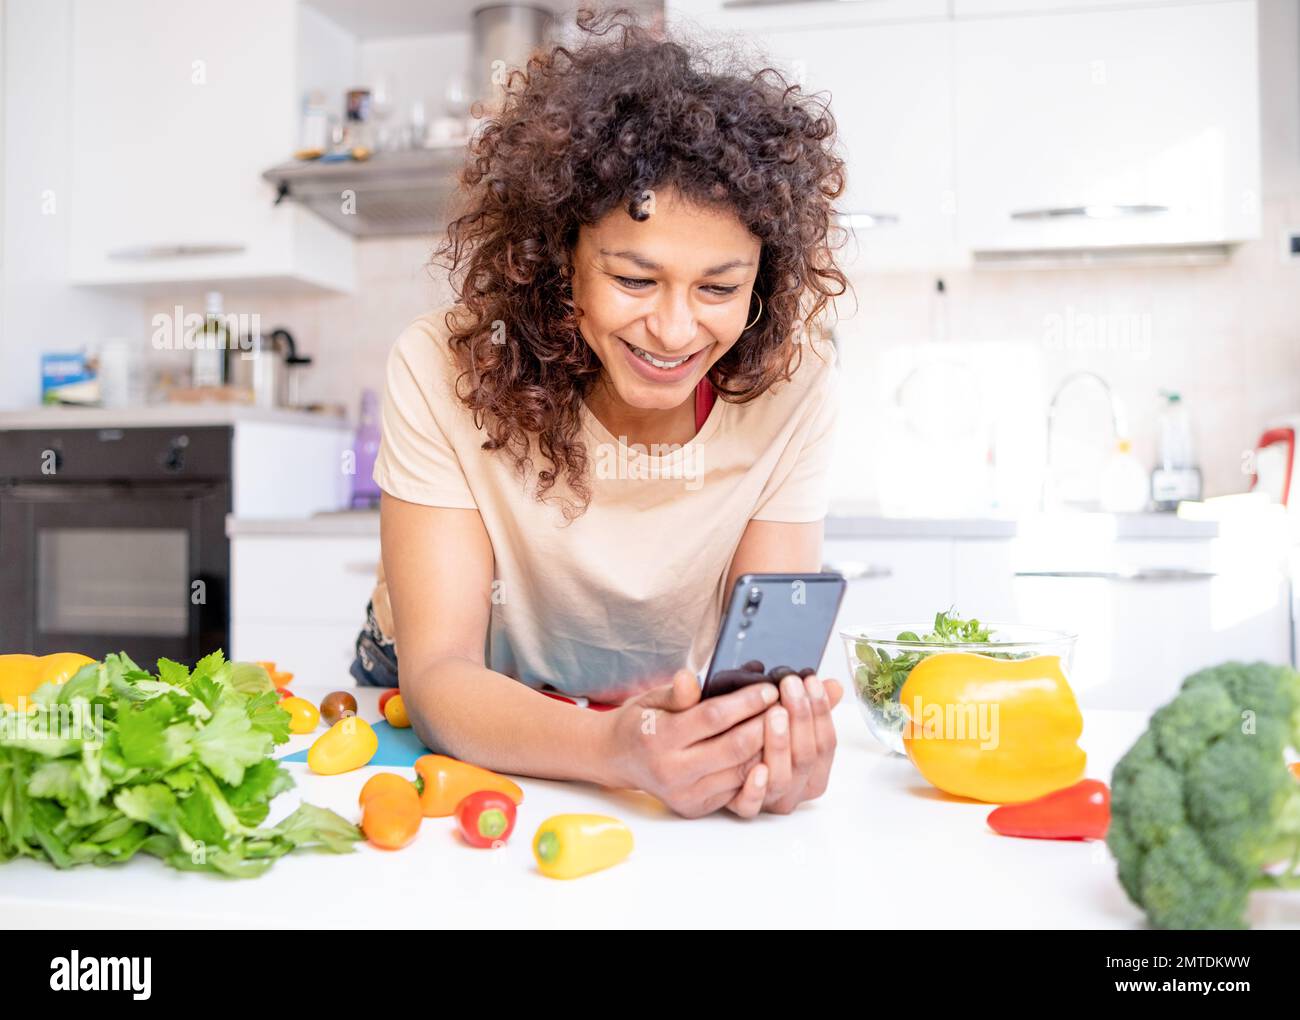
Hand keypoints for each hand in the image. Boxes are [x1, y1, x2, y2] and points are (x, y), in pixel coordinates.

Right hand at [603, 669, 778, 817]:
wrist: (619, 759)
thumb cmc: (641, 723)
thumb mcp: (651, 698)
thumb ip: (676, 692)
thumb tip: (690, 679)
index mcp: (659, 738)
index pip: (713, 717)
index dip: (746, 702)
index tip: (769, 689)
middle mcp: (672, 771)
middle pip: (734, 747)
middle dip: (766, 724)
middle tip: (786, 705)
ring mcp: (686, 794)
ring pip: (742, 772)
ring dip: (768, 748)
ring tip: (783, 725)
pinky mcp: (697, 807)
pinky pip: (737, 788)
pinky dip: (757, 769)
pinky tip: (769, 749)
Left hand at [726, 672, 842, 816]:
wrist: (716, 768)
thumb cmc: (757, 740)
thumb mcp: (786, 720)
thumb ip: (810, 707)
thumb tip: (834, 686)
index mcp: (813, 770)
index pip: (826, 743)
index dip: (821, 711)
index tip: (810, 681)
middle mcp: (796, 788)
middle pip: (806, 757)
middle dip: (801, 717)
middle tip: (790, 685)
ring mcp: (772, 799)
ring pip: (782, 778)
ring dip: (780, 744)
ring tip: (774, 712)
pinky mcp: (744, 807)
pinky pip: (751, 806)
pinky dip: (756, 789)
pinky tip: (756, 768)